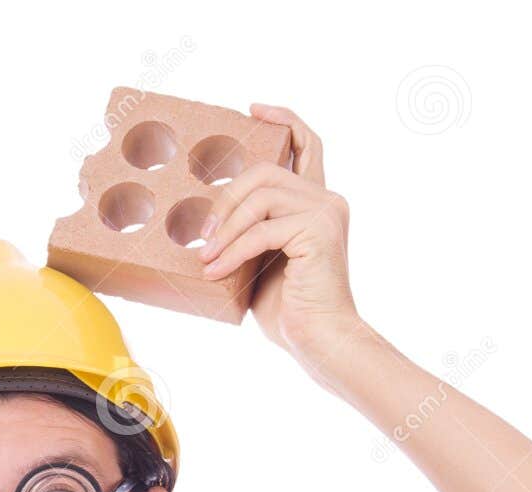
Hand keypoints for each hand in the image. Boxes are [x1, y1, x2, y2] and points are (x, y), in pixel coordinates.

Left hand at [196, 104, 363, 374]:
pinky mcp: (319, 231)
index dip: (282, 119)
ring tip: (207, 257)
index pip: (307, 143)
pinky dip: (233, 251)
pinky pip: (262, 230)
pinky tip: (216, 271)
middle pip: (266, 170)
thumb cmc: (290, 310)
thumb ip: (249, 231)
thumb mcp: (260, 261)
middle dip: (226, 199)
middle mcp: (327, 199)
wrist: (320, 340)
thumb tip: (207, 224)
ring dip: (226, 228)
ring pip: (261, 196)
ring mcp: (326, 212)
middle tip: (204, 234)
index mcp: (316, 202)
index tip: (252, 110)